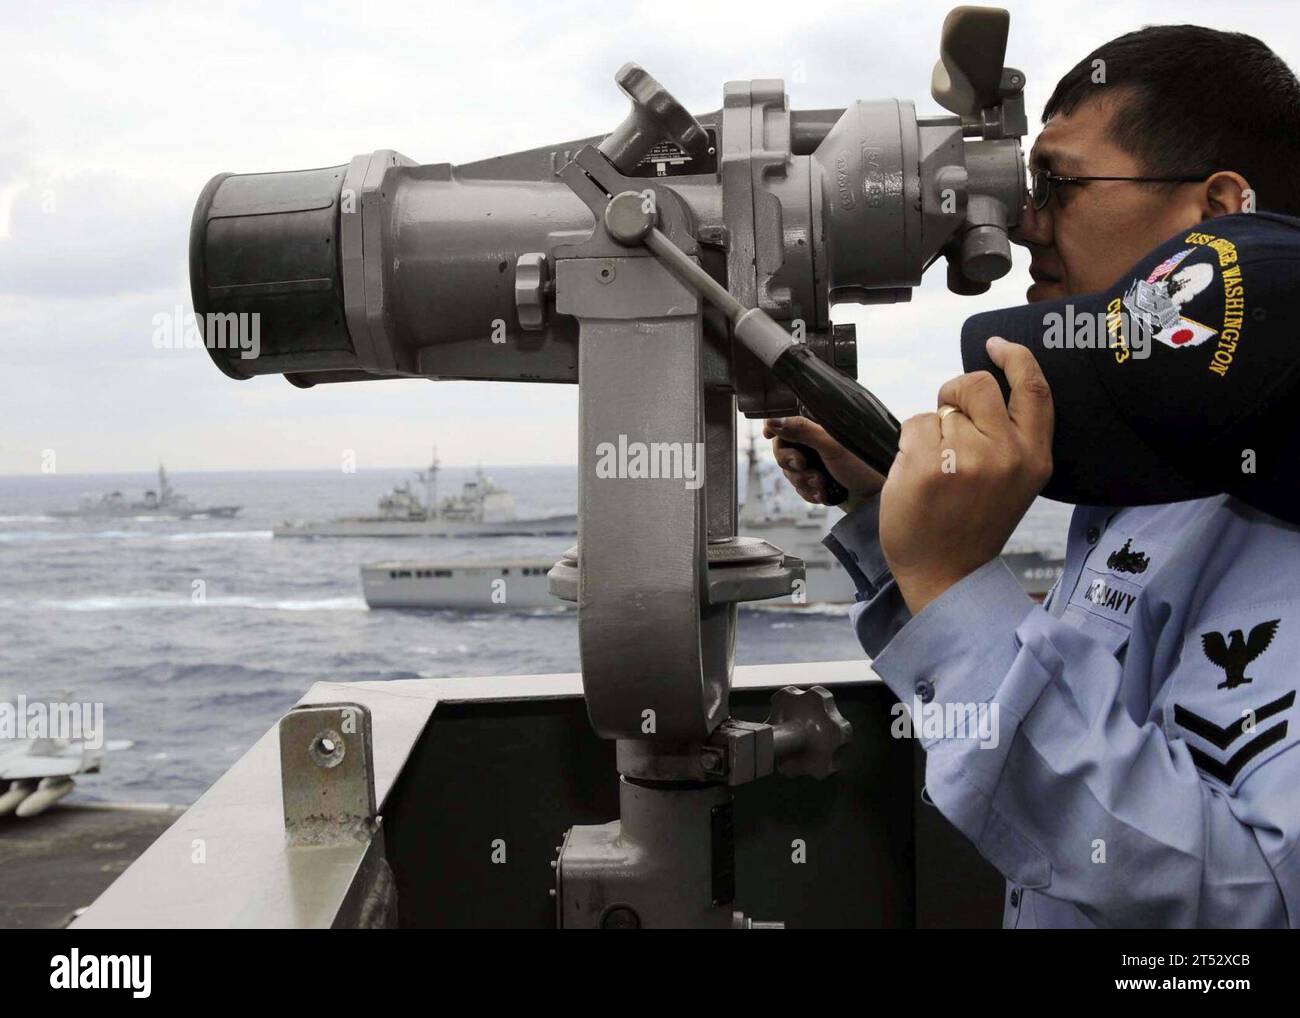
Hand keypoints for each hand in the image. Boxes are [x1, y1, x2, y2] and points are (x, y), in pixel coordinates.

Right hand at [763, 416, 884, 508]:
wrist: (877, 499)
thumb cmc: (861, 467)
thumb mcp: (831, 446)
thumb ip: (801, 431)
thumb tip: (772, 420)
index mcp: (821, 427)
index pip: (788, 422)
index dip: (775, 428)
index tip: (768, 434)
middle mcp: (817, 443)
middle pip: (783, 451)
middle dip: (792, 464)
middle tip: (804, 467)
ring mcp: (818, 463)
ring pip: (791, 473)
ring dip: (804, 482)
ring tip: (822, 484)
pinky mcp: (819, 481)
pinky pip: (800, 488)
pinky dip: (810, 493)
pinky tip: (824, 494)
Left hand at [879, 337, 1053, 613]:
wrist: (945, 574)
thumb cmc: (973, 524)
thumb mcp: (1013, 481)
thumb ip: (1009, 436)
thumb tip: (983, 385)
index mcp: (1034, 458)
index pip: (1034, 388)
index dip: (1016, 357)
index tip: (997, 346)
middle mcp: (1005, 455)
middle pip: (975, 384)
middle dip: (954, 391)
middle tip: (947, 418)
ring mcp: (965, 460)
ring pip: (938, 410)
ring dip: (929, 432)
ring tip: (936, 472)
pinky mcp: (927, 466)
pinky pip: (913, 426)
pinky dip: (908, 446)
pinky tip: (917, 477)